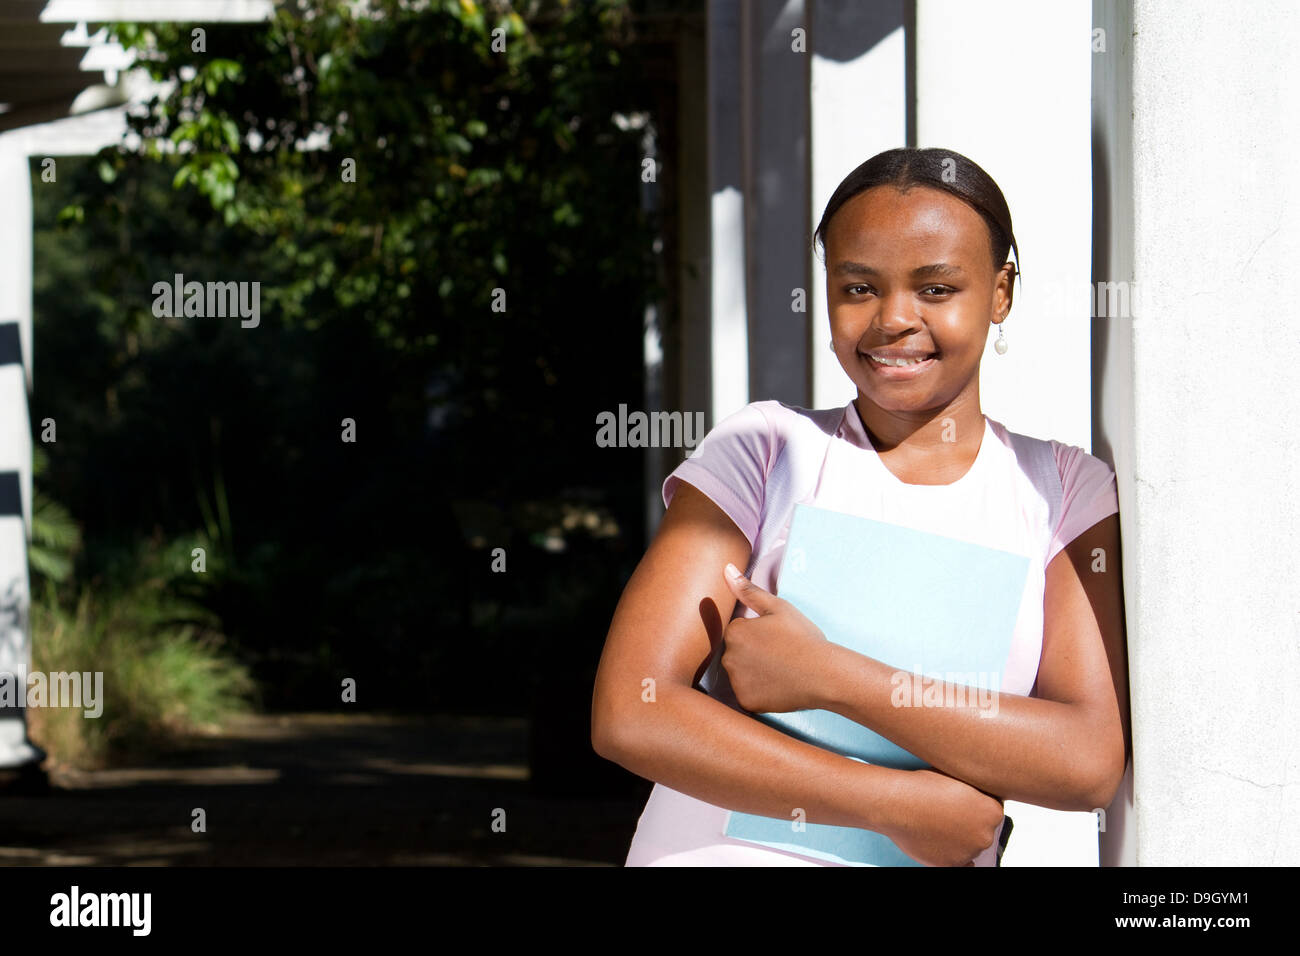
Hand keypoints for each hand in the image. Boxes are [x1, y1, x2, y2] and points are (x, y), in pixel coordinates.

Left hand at [720, 562, 832, 713]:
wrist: (823, 673)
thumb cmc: (802, 637)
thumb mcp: (778, 607)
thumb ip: (748, 590)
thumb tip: (726, 569)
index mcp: (734, 632)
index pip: (737, 632)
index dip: (757, 634)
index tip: (775, 639)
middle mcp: (728, 657)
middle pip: (735, 654)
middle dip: (751, 653)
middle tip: (779, 655)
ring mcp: (736, 682)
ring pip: (740, 675)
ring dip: (753, 673)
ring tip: (780, 670)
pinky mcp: (746, 702)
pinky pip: (747, 695)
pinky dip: (759, 692)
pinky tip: (777, 686)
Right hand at [883, 768, 1004, 866]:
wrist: (897, 803)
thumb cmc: (923, 786)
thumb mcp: (957, 778)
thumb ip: (975, 792)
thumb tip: (979, 797)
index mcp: (992, 812)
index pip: (992, 811)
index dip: (976, 805)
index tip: (963, 802)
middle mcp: (985, 835)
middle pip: (982, 831)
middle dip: (969, 824)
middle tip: (949, 813)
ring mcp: (969, 852)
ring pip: (970, 847)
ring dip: (959, 839)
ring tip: (937, 824)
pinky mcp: (951, 865)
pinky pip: (961, 864)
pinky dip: (952, 854)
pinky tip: (941, 841)